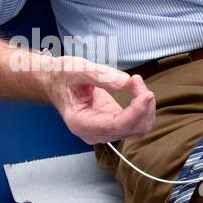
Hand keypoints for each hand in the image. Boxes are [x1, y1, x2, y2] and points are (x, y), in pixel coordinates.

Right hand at [34, 55, 156, 144]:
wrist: (54, 82)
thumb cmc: (61, 75)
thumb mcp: (75, 69)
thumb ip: (99, 75)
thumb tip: (124, 82)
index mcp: (81, 123)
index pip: (116, 125)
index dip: (136, 112)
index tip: (147, 94)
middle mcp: (94, 133)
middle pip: (131, 129)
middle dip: (142, 106)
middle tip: (136, 79)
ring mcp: (105, 131)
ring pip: (138, 128)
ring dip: (146, 107)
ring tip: (136, 82)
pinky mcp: (114, 125)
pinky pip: (137, 123)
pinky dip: (143, 108)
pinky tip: (138, 90)